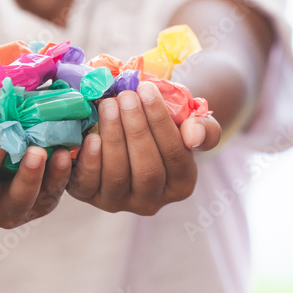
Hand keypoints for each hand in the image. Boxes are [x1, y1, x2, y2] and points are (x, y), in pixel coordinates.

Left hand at [66, 81, 220, 214]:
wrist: (132, 131)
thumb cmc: (166, 125)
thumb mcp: (190, 123)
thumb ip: (203, 129)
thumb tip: (193, 137)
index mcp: (182, 184)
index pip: (175, 156)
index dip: (161, 122)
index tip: (147, 90)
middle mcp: (152, 201)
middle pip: (147, 169)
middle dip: (136, 129)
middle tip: (126, 96)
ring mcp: (120, 202)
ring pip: (117, 176)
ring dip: (113, 137)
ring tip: (108, 104)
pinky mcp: (91, 197)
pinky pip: (88, 185)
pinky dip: (90, 161)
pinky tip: (91, 136)